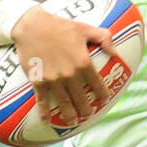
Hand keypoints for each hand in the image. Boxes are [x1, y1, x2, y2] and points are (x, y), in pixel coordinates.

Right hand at [13, 6, 116, 126]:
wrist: (31, 25)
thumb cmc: (59, 25)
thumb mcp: (85, 28)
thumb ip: (103, 38)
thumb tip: (116, 52)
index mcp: (83, 62)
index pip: (96, 84)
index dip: (102, 94)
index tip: (103, 100)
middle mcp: (69, 74)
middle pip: (81, 98)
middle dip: (86, 109)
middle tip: (88, 114)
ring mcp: (53, 79)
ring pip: (64, 103)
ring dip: (70, 115)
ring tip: (73, 121)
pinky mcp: (37, 81)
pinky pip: (42, 100)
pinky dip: (44, 112)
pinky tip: (46, 121)